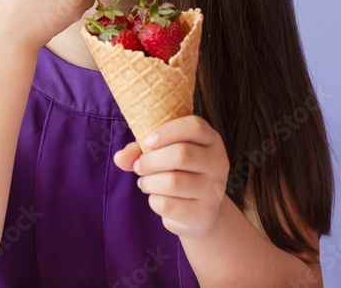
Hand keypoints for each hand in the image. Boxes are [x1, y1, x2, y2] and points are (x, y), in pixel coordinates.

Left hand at [113, 115, 229, 237]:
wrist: (199, 211)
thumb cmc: (178, 173)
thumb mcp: (162, 155)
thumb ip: (139, 151)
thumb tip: (121, 157)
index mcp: (211, 140)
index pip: (195, 126)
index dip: (168, 131)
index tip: (148, 141)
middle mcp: (219, 163)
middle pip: (181, 154)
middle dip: (150, 161)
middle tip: (139, 167)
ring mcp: (214, 190)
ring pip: (173, 182)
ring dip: (149, 182)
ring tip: (145, 183)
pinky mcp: (204, 213)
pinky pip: (168, 205)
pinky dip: (154, 200)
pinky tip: (156, 198)